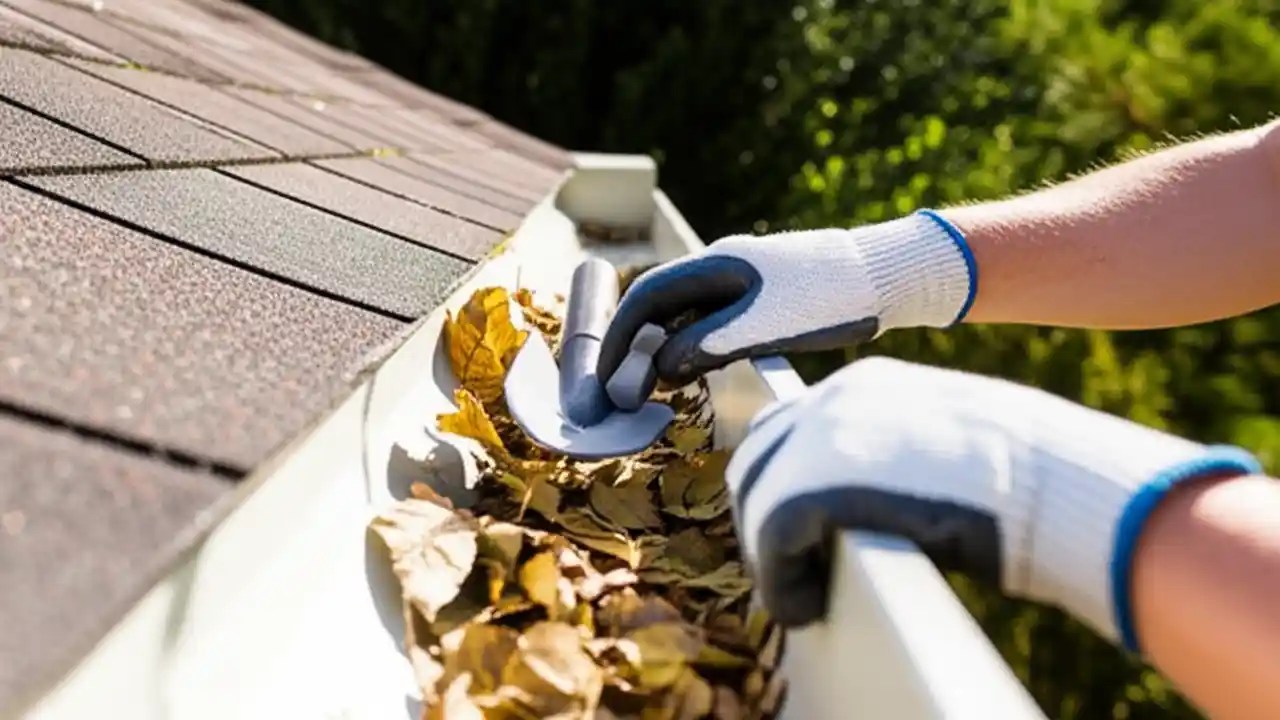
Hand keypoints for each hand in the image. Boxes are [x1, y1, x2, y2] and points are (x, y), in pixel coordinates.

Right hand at [597, 210, 977, 389]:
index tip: (604, 377)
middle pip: (659, 305)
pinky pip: (709, 319)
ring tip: (648, 390)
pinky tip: (690, 372)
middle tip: (619, 391)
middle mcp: (721, 266)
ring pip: (684, 314)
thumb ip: (707, 345)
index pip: (647, 297)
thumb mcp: (764, 327)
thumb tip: (657, 368)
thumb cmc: (829, 299)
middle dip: (633, 347)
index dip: (619, 337)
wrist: (889, 276)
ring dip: (661, 349)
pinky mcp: (762, 295)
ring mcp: (742, 279)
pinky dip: (690, 346)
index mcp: (717, 264)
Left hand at [725, 356, 1260, 653]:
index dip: (783, 479)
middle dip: (766, 513)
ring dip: (772, 552)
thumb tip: (871, 496)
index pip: (789, 424)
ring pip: (758, 499)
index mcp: (868, 383)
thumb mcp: (949, 441)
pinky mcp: (812, 487)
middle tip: (790, 564)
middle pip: (759, 456)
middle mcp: (833, 398)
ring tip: (801, 589)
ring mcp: (818, 438)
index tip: (798, 525)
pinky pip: (771, 540)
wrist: (1050, 482)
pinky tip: (806, 606)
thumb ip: (896, 454)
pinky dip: (782, 582)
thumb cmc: (1027, 473)